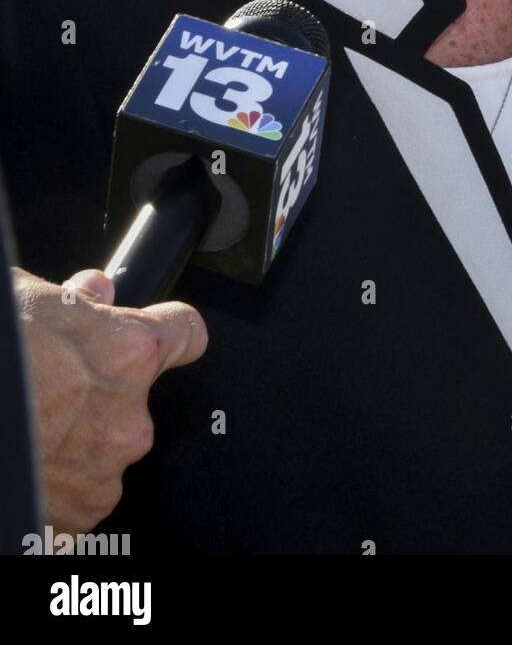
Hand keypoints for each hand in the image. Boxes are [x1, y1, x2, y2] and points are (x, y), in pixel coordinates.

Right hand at [13, 266, 207, 534]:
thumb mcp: (27, 300)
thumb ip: (75, 298)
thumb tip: (95, 291)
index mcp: (129, 352)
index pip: (186, 333)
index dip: (170, 331)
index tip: (162, 334)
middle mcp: (129, 416)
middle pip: (135, 396)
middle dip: (101, 390)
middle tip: (54, 384)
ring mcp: (104, 472)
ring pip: (105, 447)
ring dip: (78, 438)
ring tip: (32, 424)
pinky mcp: (77, 517)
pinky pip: (80, 493)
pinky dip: (59, 480)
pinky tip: (28, 458)